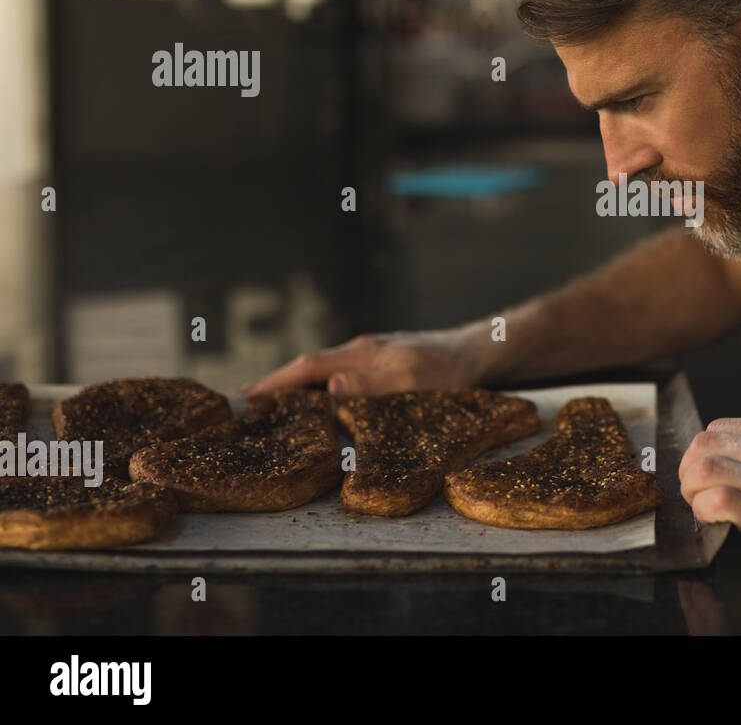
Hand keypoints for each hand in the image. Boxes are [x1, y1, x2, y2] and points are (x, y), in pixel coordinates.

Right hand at [240, 330, 481, 398]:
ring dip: (295, 387)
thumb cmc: (451, 369)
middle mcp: (361, 352)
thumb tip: (329, 387)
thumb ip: (373, 383)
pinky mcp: (385, 365)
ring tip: (268, 406)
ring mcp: (373, 357)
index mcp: (362, 354)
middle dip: (274, 385)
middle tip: (241, 405)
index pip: (307, 368)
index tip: (242, 399)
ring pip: (323, 371)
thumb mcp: (414, 380)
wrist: (481, 352)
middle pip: (307, 368)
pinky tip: (317, 401)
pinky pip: (341, 376)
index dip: (273, 384)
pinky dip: (319, 388)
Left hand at [679, 417, 740, 609]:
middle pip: (704, 444)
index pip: (718, 428)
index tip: (704, 480)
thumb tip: (722, 463)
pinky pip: (719, 501)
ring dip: (691, 492)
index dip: (700, 456)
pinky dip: (704, 512)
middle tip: (697, 497)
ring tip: (704, 510)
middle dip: (688, 472)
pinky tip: (716, 524)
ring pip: (705, 468)